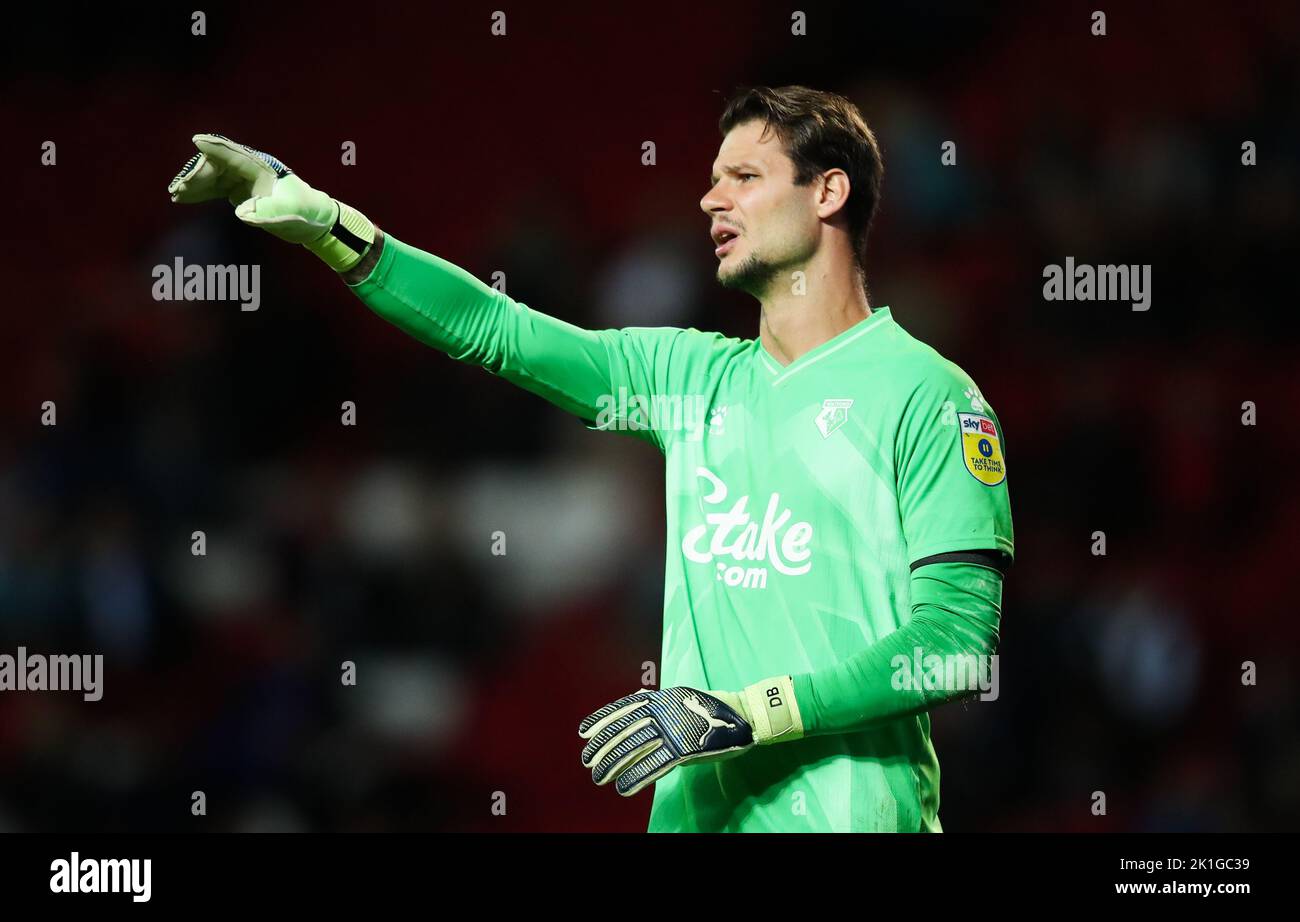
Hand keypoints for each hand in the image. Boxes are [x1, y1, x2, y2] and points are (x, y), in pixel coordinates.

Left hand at [579, 676, 801, 796]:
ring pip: (635, 748)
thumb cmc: (713, 709)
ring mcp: (673, 730)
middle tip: (587, 761)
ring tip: (599, 777)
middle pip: (625, 730)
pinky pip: (655, 765)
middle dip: (603, 746)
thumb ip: (659, 705)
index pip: (624, 708)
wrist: (744, 715)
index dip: (603, 720)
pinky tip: (624, 787)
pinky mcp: (684, 749)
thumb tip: (637, 702)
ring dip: (614, 764)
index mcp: (661, 699)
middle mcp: (663, 712)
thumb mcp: (683, 700)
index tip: (584, 732)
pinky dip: (637, 777)